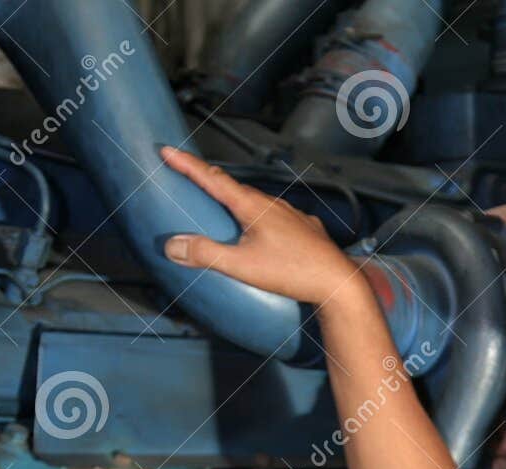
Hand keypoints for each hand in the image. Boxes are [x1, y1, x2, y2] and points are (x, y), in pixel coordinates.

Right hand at [158, 145, 363, 304]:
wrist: (337, 282)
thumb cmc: (294, 272)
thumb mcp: (242, 265)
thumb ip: (206, 254)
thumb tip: (172, 246)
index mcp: (253, 206)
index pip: (213, 179)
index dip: (187, 164)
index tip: (168, 150)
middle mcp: (273, 204)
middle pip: (233, 186)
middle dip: (208, 178)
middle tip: (188, 173)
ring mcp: (291, 214)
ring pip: (257, 200)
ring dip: (235, 198)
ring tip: (222, 203)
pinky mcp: (304, 228)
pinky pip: (276, 215)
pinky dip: (260, 215)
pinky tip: (261, 229)